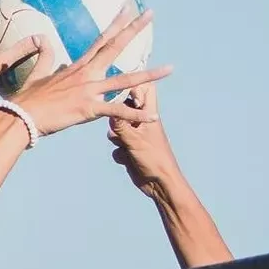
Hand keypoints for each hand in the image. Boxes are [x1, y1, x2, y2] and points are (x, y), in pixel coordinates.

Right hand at [7, 7, 169, 135]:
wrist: (21, 116)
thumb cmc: (27, 99)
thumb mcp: (37, 73)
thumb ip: (43, 54)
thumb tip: (42, 37)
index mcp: (77, 66)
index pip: (101, 39)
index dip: (115, 23)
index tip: (127, 8)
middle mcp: (87, 74)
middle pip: (115, 47)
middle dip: (134, 29)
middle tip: (150, 13)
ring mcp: (89, 90)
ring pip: (126, 81)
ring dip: (150, 75)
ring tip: (170, 69)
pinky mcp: (89, 109)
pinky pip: (118, 112)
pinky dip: (137, 115)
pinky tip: (153, 117)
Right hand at [108, 84, 179, 200]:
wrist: (159, 183)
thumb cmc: (154, 159)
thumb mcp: (134, 139)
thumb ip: (120, 125)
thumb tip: (109, 111)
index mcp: (149, 114)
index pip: (144, 89)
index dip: (132, 85)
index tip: (117, 89)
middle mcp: (142, 122)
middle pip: (126, 107)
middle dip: (117, 114)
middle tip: (114, 122)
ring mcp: (135, 135)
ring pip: (117, 126)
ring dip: (116, 135)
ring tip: (122, 144)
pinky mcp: (130, 148)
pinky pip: (117, 143)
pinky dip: (119, 151)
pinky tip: (126, 158)